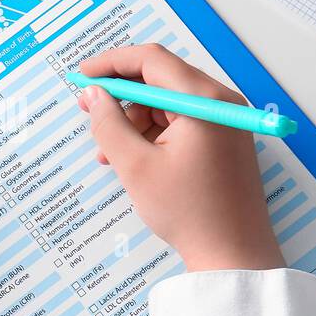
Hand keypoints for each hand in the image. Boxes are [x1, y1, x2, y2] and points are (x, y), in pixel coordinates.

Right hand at [78, 44, 283, 272]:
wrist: (233, 255)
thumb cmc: (188, 211)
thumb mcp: (135, 166)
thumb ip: (109, 124)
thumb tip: (93, 93)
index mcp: (203, 100)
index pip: (152, 60)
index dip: (112, 63)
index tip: (82, 75)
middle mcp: (219, 102)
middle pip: (160, 79)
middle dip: (121, 95)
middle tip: (88, 110)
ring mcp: (225, 121)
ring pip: (167, 103)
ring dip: (134, 120)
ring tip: (107, 152)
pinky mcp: (224, 140)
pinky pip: (181, 123)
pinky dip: (153, 134)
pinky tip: (130, 158)